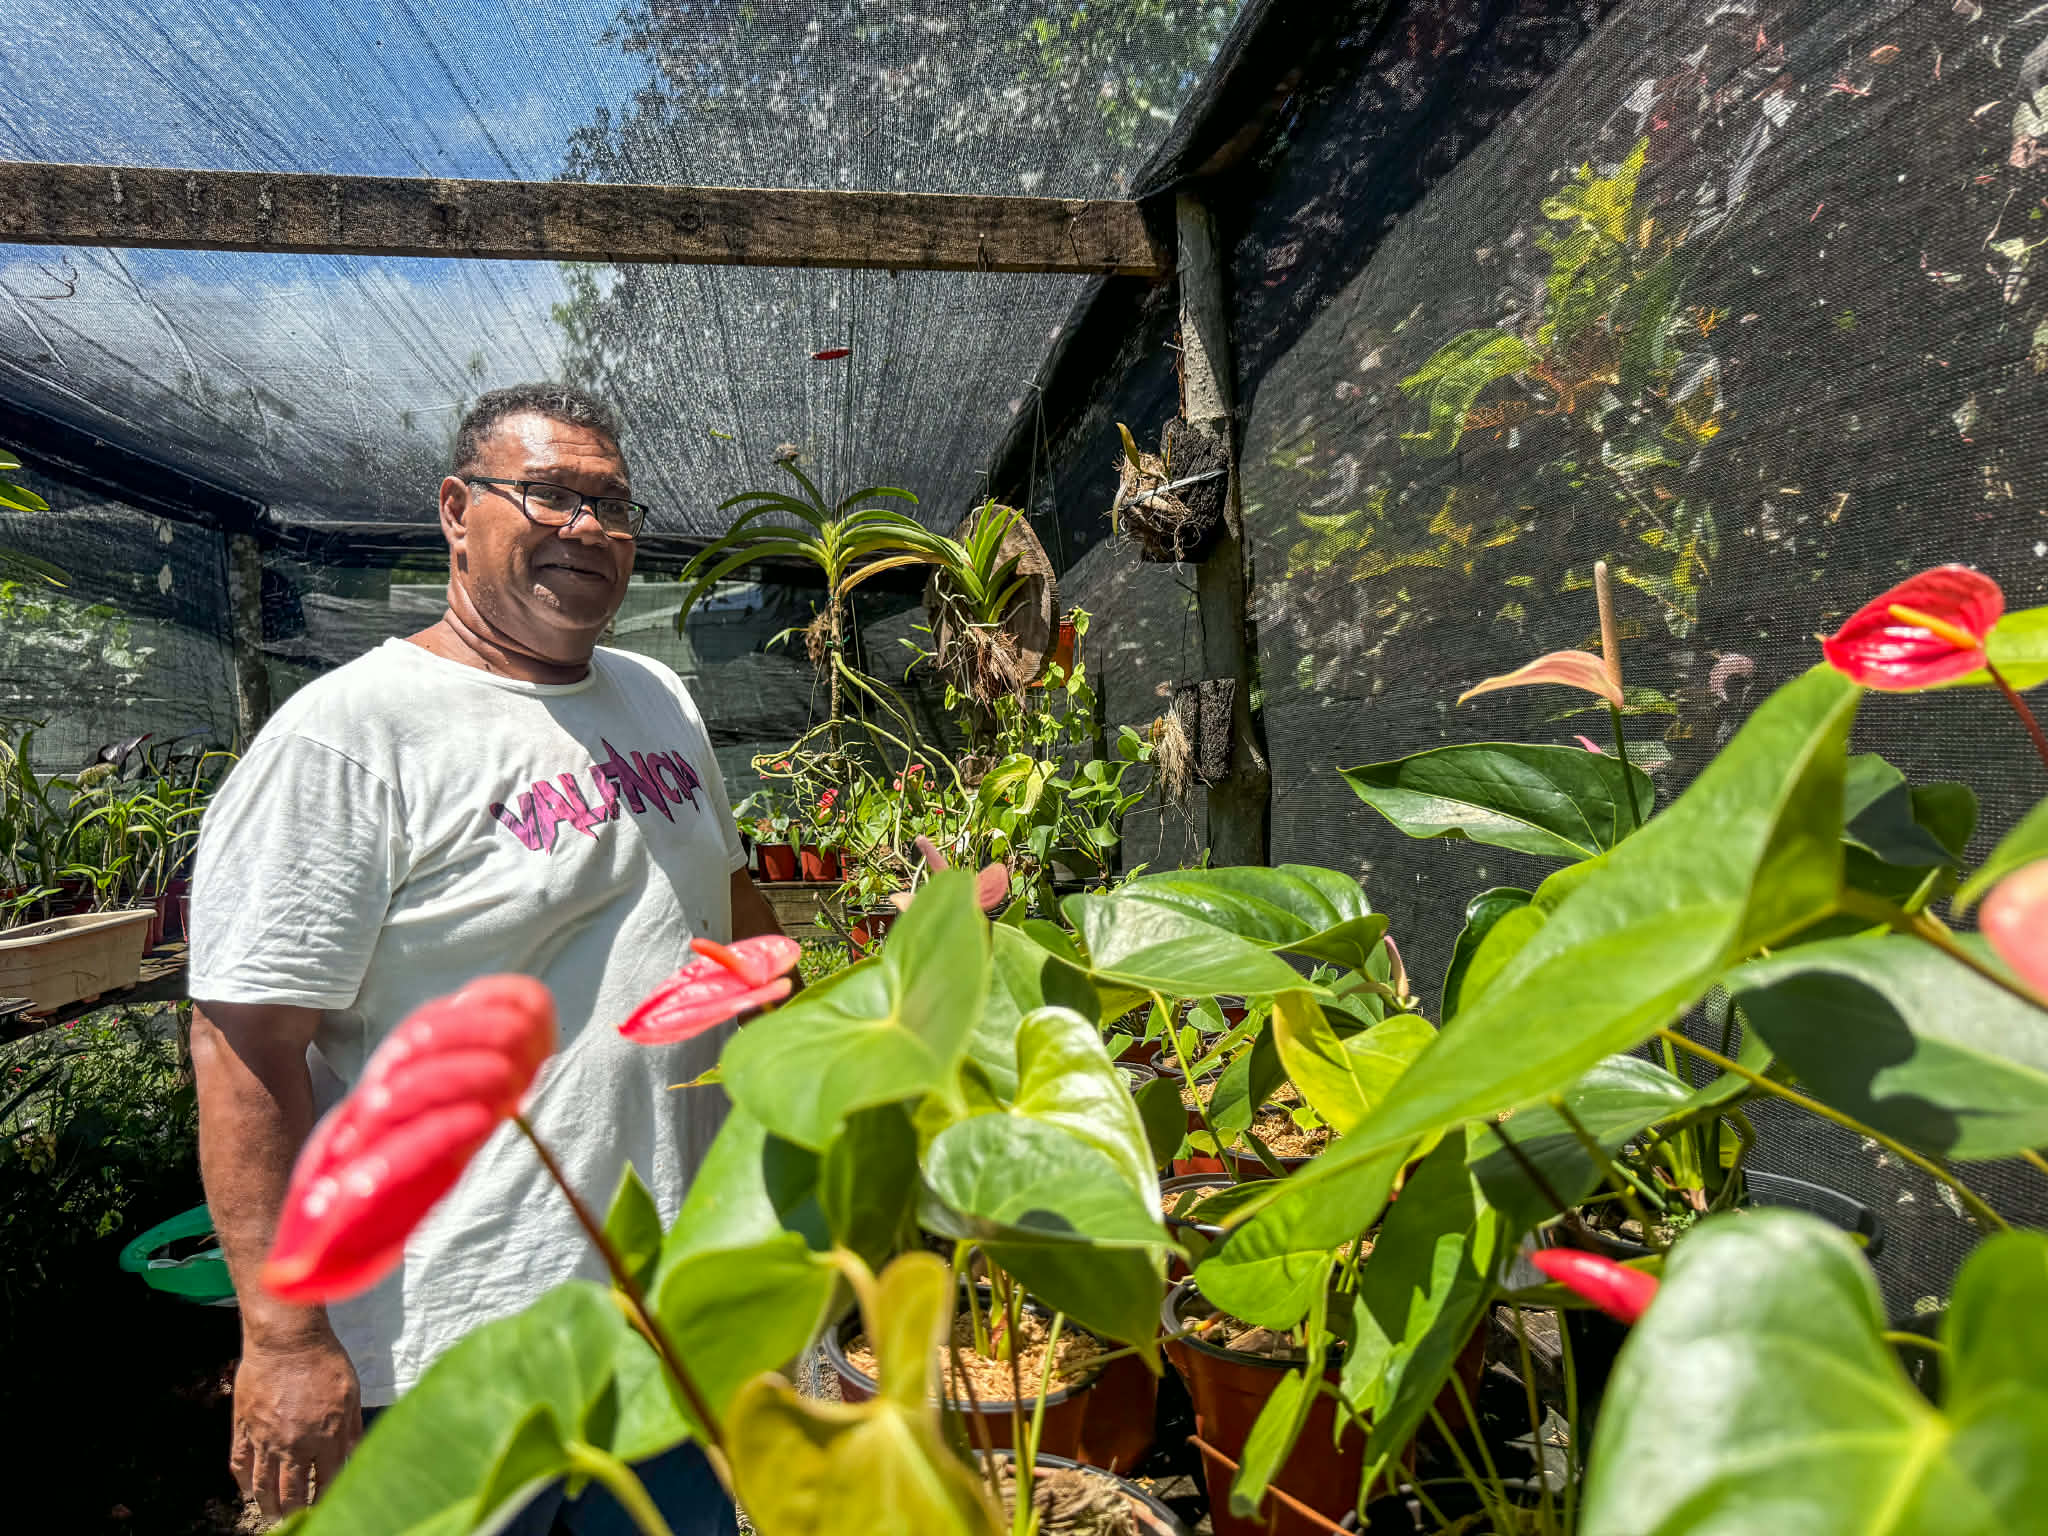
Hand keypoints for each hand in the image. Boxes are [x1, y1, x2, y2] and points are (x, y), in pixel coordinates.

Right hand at [230, 1330, 361, 1519]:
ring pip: (263, 1485)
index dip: (325, 1498)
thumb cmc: (325, 1362)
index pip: (326, 1481)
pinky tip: (249, 1490)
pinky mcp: (244, 1427)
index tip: (325, 1507)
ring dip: (267, 1505)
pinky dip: (244, 1481)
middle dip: (294, 1511)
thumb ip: (352, 1431)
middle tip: (295, 1519)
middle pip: (291, 1492)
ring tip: (272, 1515)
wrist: (287, 1340)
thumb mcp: (351, 1394)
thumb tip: (354, 1458)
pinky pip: (240, 1463)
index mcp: (325, 1436)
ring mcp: (265, 1438)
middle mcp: (294, 1444)